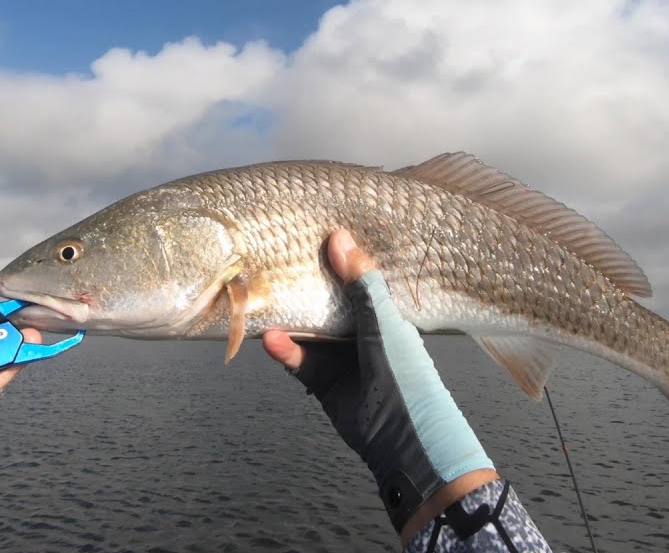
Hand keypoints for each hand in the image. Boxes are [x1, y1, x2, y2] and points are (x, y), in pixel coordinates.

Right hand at [263, 230, 498, 541]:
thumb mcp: (384, 322)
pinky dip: (285, 349)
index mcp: (384, 313)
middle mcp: (362, 331)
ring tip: (263, 298)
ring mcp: (341, 356)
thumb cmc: (405, 372)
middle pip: (328, 302)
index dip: (338, 259)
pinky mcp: (323, 381)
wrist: (403, 436)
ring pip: (308, 330)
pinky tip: (270, 339)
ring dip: (289, 318)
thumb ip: (361, 284)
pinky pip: (299, 359)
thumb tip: (339, 237)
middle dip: (305, 286)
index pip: (358, 279)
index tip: (313, 232)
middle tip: (275, 260)